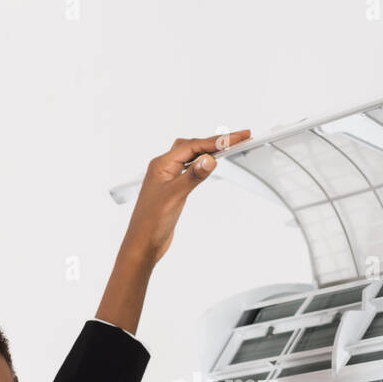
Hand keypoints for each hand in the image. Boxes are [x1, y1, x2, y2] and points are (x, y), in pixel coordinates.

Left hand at [120, 129, 250, 266]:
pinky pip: (190, 168)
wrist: (143, 244)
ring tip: (228, 146)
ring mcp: (168, 177)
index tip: (237, 137)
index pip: (193, 146)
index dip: (217, 141)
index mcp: (161, 165)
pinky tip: (210, 164)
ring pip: (191, 156)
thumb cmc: (151, 223)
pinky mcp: (173, 188)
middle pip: (193, 146)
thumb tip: (209, 159)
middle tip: (239, 138)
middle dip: (216, 141)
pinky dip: (203, 163)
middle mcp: (164, 167)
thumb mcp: (175, 197)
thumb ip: (192, 177)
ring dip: (209, 149)